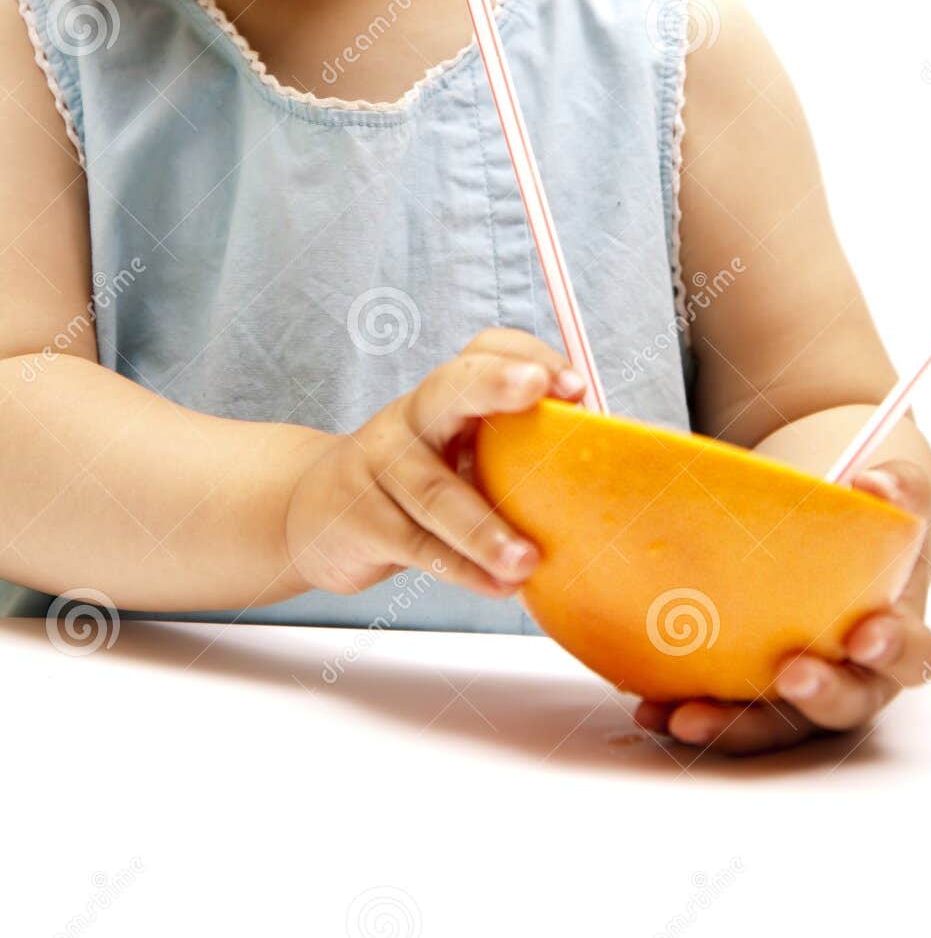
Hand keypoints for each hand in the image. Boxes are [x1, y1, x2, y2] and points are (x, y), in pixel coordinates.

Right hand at [284, 327, 585, 598]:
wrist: (320, 513)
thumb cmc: (416, 482)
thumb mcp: (458, 452)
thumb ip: (516, 453)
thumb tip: (603, 478)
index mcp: (448, 395)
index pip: (484, 352)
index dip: (528, 356)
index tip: (574, 385)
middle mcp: (413, 417)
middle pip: (449, 389)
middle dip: (494, 384)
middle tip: (539, 390)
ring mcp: (382, 465)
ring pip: (435, 490)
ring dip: (484, 526)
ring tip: (527, 560)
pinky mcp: (362, 519)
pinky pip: (414, 543)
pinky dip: (460, 568)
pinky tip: (498, 586)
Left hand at [632, 460, 930, 754]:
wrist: (826, 557)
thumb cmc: (861, 541)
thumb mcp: (888, 508)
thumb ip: (897, 489)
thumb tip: (874, 483)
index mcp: (895, 637)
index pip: (911, 654)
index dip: (893, 649)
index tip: (865, 635)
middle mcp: (852, 681)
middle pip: (844, 706)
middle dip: (819, 696)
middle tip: (791, 675)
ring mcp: (800, 702)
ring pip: (775, 729)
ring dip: (734, 727)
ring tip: (690, 718)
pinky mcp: (752, 705)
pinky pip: (723, 720)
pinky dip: (686, 716)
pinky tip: (653, 710)